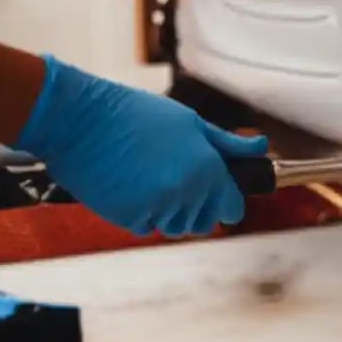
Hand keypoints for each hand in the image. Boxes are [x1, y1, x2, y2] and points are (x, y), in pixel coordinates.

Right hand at [13, 55, 268, 236]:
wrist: (80, 120)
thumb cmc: (137, 114)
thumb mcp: (190, 122)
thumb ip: (228, 144)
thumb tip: (262, 148)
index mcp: (206, 169)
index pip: (233, 208)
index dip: (226, 200)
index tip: (217, 194)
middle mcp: (185, 193)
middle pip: (205, 222)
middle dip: (198, 207)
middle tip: (176, 178)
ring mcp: (156, 208)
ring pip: (175, 226)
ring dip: (169, 210)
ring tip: (150, 176)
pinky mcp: (128, 218)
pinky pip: (147, 226)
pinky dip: (142, 212)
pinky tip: (130, 183)